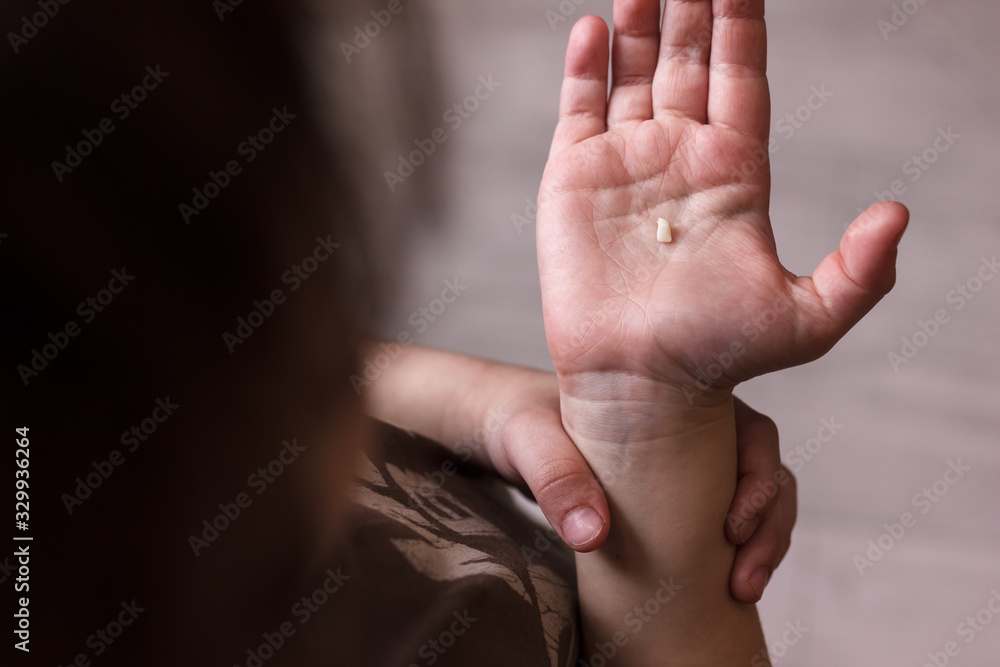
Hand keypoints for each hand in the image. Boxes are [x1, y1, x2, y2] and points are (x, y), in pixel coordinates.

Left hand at [364, 344, 793, 599]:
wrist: (494, 428)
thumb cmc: (513, 419)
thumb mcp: (527, 440)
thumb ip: (554, 478)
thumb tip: (595, 535)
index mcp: (674, 394)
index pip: (750, 426)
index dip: (760, 475)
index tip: (733, 527)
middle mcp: (690, 423)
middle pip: (763, 466)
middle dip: (770, 520)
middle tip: (745, 578)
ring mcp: (683, 457)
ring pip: (751, 495)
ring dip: (762, 542)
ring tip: (741, 588)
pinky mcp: (669, 490)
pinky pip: (722, 516)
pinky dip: (736, 548)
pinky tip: (724, 583)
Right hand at [537, 0, 907, 418]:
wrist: (638, 384)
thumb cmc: (717, 356)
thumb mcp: (808, 321)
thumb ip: (861, 272)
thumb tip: (897, 213)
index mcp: (735, 171)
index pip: (740, 77)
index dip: (741, 26)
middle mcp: (680, 156)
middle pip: (686, 60)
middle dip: (690, 7)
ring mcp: (625, 164)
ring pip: (631, 73)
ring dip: (638, 23)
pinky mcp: (573, 179)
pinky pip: (579, 108)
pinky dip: (584, 68)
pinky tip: (595, 27)